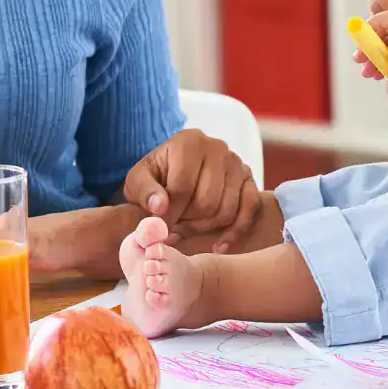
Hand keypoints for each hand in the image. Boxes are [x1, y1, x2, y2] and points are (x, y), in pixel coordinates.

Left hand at [122, 128, 259, 254]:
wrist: (175, 170)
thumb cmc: (155, 178)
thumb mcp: (138, 181)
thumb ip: (144, 191)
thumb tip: (160, 207)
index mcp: (188, 142)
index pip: (182, 188)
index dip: (170, 214)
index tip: (160, 229)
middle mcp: (216, 147)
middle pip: (207, 202)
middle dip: (188, 222)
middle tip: (174, 229)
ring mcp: (236, 162)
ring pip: (227, 210)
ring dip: (205, 228)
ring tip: (187, 229)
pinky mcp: (249, 178)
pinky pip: (249, 209)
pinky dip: (235, 231)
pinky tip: (218, 246)